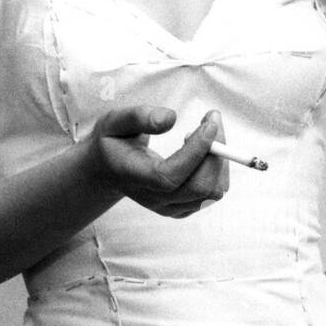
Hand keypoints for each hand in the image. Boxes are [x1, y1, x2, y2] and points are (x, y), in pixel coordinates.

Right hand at [83, 105, 228, 219]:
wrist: (107, 171)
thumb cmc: (113, 143)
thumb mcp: (114, 121)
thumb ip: (138, 117)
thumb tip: (171, 118)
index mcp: (134, 178)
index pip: (169, 176)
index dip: (195, 152)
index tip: (209, 123)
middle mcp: (154, 199)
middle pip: (198, 188)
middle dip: (215, 151)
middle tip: (212, 118)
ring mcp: (171, 208)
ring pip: (212, 192)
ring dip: (219, 158)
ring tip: (203, 132)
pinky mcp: (184, 207)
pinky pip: (213, 193)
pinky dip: (217, 168)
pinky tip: (202, 148)